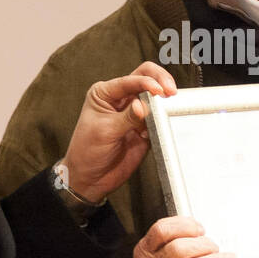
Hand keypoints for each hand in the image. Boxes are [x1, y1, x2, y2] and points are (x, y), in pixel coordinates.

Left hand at [60, 62, 176, 202]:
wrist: (90, 179)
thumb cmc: (87, 151)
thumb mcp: (105, 131)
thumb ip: (127, 117)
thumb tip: (143, 106)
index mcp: (105, 93)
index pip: (130, 79)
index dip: (146, 83)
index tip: (158, 91)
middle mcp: (120, 99)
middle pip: (145, 79)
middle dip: (160, 81)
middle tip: (171, 91)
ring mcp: (134, 113)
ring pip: (155, 98)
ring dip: (163, 101)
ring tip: (169, 107)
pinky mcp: (145, 129)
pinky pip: (159, 119)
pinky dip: (163, 120)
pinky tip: (161, 126)